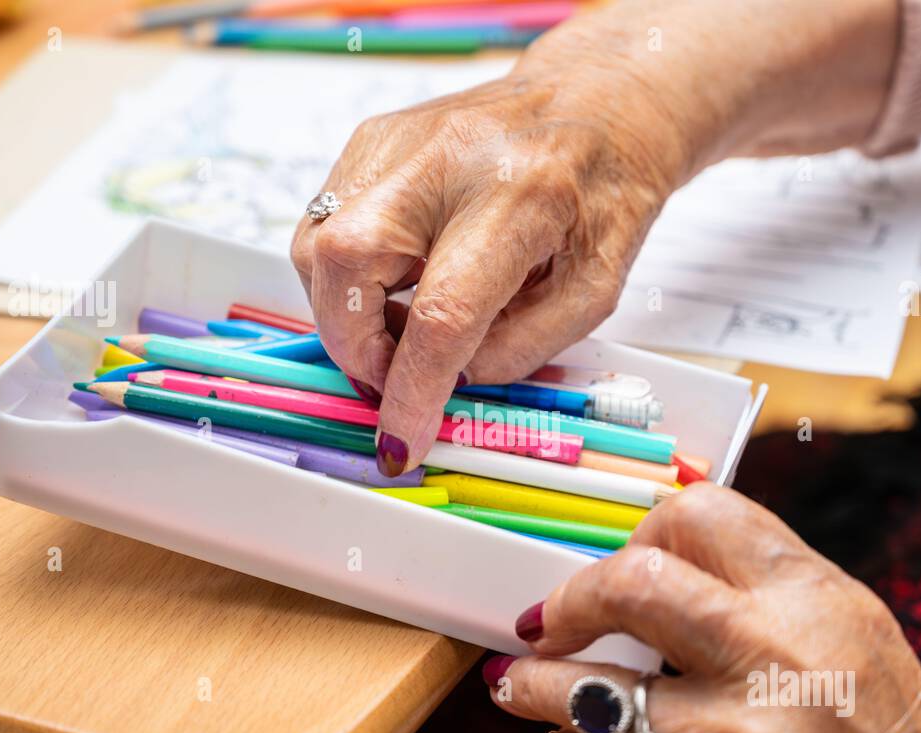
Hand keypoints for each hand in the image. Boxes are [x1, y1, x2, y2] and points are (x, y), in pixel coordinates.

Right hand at [291, 0, 899, 474]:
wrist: (599, 103)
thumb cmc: (604, 196)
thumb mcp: (595, 290)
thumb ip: (521, 349)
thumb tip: (443, 387)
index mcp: (524, 195)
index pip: (442, 311)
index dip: (411, 390)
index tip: (402, 442)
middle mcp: (445, 157)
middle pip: (344, 262)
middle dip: (353, 346)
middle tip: (392, 379)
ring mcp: (396, 141)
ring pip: (315, 247)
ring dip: (346, 314)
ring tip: (403, 330)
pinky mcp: (370, 141)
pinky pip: (323, 226)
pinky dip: (346, 278)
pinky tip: (397, 286)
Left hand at [485, 484, 920, 732]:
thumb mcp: (851, 628)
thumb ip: (762, 584)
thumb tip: (659, 552)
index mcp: (813, 602)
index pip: (700, 516)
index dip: (640, 529)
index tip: (621, 557)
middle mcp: (770, 662)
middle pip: (630, 587)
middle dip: (569, 598)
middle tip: (548, 619)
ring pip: (584, 689)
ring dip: (533, 683)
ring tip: (520, 682)